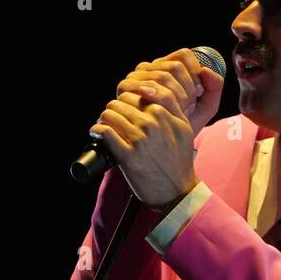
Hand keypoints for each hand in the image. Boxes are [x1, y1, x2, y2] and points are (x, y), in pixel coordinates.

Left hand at [89, 49, 222, 207]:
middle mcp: (153, 123)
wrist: (177, 192)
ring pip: (110, 112)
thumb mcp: (183, 128)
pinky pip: (104, 132)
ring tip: (105, 126)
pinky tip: (98, 134)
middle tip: (114, 118)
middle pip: (122, 100)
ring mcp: (140, 139)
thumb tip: (149, 87)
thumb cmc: (179, 161)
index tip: (126, 104)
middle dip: (116, 108)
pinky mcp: (127, 156)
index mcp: (165, 114)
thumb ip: (171, 105)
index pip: (140, 89)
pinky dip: (97, 131)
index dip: (130, 95)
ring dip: (104, 118)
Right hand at [116, 48, 223, 138]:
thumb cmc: (182, 125)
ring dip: (176, 97)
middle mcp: (149, 68)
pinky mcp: (126, 90)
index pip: (183, 55)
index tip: (198, 93)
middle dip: (187, 89)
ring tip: (177, 111)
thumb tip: (206, 71)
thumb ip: (214, 88)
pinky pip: (148, 87)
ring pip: (163, 77)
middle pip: (174, 66)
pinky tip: (165, 112)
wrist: (163, 147)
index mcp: (166, 66)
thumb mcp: (204, 108)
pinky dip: (162, 101)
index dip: (195, 73)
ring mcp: (136, 77)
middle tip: (187, 107)